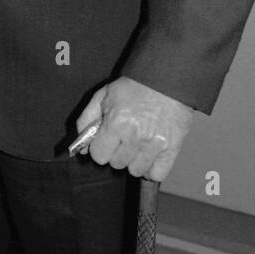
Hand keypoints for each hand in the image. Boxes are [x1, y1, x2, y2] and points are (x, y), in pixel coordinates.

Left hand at [75, 77, 193, 181]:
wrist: (165, 79)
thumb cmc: (134, 87)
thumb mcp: (103, 96)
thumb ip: (86, 121)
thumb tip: (82, 149)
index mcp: (116, 122)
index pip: (99, 156)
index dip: (100, 148)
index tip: (106, 140)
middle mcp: (135, 136)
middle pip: (117, 164)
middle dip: (117, 152)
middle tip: (124, 137)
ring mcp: (155, 144)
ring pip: (136, 171)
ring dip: (134, 161)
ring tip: (138, 144)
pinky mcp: (172, 149)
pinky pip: (157, 174)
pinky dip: (151, 169)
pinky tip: (149, 156)